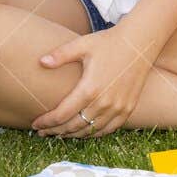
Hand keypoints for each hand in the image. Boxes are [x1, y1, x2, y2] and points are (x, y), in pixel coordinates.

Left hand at [33, 26, 151, 138]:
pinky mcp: (128, 108)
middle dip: (56, 131)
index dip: (47, 123)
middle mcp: (104, 102)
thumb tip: (41, 62)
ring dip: (73, 134)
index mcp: (89, 88)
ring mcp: (118, 107)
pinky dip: (94, 133)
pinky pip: (108, 129)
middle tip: (44, 132)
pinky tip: (84, 131)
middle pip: (74, 126)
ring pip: (91, 131)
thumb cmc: (109, 42)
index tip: (35, 125)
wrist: (140, 42)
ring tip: (60, 133)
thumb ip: (61, 55)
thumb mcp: (83, 44)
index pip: (62, 115)